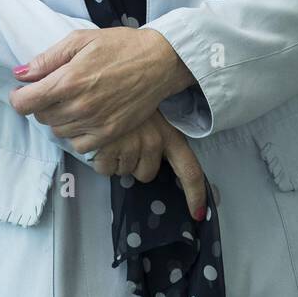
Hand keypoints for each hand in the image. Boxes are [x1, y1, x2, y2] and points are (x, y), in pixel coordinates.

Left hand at [8, 26, 195, 151]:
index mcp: (68, 81)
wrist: (159, 62)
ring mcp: (95, 123)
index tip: (24, 92)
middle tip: (56, 90)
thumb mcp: (81, 40)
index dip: (19, 98)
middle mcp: (79, 106)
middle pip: (41, 117)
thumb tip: (21, 74)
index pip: (25, 103)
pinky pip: (79, 145)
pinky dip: (76, 133)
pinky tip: (85, 117)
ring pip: (58, 131)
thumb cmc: (120, 46)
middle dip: (42, 104)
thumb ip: (48, 59)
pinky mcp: (110, 134)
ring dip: (59, 118)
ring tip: (74, 101)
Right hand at [86, 110, 207, 220]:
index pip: (190, 170)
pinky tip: (101, 140)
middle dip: (135, 164)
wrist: (102, 82)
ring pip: (123, 172)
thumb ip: (159, 139)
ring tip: (113, 137)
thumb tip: (157, 169)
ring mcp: (132, 144)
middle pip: (146, 174)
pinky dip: (100, 159)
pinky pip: (104, 169)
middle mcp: (154, 141)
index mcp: (169, 135)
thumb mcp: (152, 115)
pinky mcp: (109, 145)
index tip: (197, 214)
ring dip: (116, 159)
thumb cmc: (127, 99)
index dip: (195, 194)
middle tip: (127, 142)